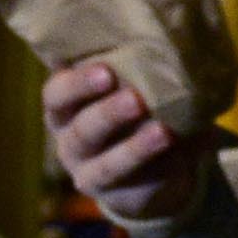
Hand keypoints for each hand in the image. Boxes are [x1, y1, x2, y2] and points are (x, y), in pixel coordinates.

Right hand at [40, 55, 215, 227]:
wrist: (145, 168)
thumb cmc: (132, 110)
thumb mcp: (127, 87)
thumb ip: (136, 70)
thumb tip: (177, 42)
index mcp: (66, 107)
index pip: (56, 95)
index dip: (76, 85)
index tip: (105, 70)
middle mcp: (70, 141)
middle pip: (80, 130)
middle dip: (107, 114)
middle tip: (134, 98)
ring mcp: (89, 173)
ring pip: (106, 164)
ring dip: (134, 147)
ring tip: (163, 132)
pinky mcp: (117, 196)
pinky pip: (138, 182)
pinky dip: (162, 166)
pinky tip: (181, 150)